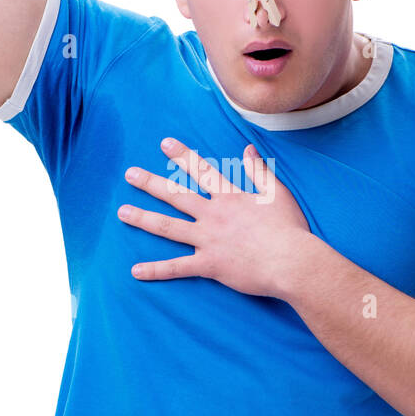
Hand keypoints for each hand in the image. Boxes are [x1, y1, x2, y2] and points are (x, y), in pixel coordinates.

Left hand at [117, 137, 311, 297]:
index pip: (201, 171)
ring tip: (122, 213)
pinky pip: (177, 268)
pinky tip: (136, 271)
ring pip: (168, 227)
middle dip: (150, 183)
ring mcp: (208, 239)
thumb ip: (259, 171)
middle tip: (130, 174)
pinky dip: (156, 271)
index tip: (164, 143)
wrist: (292, 261)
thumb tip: (248, 148)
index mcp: (230, 196)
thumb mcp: (277, 193)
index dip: (182, 156)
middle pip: (175, 195)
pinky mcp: (209, 264)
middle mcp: (213, 214)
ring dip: (143, 219)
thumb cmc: (289, 228)